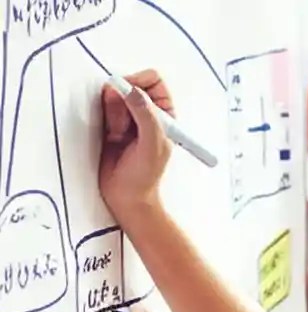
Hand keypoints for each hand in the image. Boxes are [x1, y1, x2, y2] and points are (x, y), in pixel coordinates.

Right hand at [99, 69, 173, 217]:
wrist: (125, 195)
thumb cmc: (145, 174)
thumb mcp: (152, 144)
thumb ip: (145, 116)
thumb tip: (133, 91)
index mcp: (165, 114)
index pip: (154, 81)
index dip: (139, 81)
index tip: (129, 93)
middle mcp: (147, 112)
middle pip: (130, 84)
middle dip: (123, 99)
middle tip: (124, 123)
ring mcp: (128, 117)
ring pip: (115, 95)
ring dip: (113, 111)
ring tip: (119, 134)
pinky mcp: (111, 123)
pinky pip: (103, 107)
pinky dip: (105, 116)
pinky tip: (111, 135)